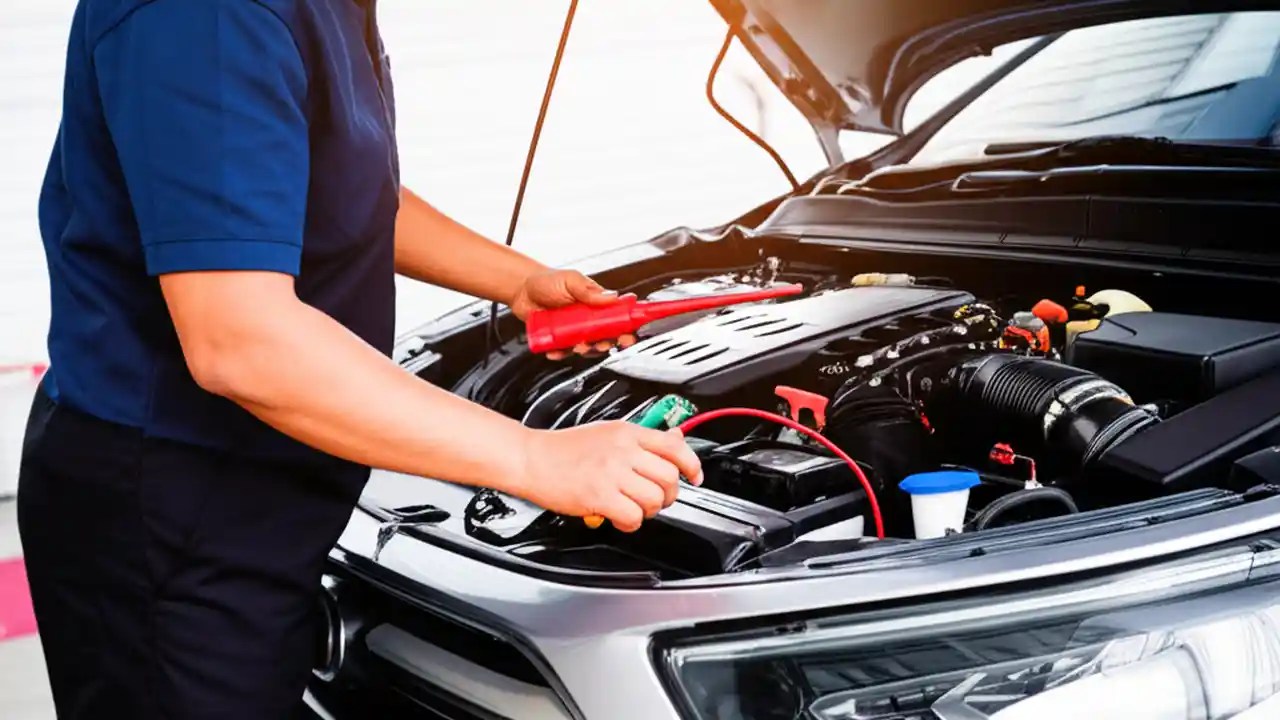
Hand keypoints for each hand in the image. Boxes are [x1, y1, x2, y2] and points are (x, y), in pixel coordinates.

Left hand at [509, 269, 637, 359]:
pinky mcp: (558, 340)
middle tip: (600, 344)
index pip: (616, 318)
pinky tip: (556, 351)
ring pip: (585, 348)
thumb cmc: (547, 280)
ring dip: (584, 351)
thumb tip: (612, 297)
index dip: (625, 329)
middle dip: (604, 344)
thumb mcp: (570, 280)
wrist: (521, 289)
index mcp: (595, 304)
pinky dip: (561, 354)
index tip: (627, 337)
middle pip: (604, 338)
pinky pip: (563, 352)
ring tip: (578, 346)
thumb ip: (589, 291)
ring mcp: (572, 331)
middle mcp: (586, 319)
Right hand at [516, 423, 703, 531]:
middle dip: (667, 494)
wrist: (531, 459)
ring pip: (654, 499)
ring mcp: (612, 473)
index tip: (695, 477)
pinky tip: (619, 517)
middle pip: (669, 477)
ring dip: (648, 510)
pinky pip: (633, 516)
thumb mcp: (608, 433)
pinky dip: (630, 523)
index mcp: (627, 432)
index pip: (675, 446)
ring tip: (633, 508)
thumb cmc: (564, 450)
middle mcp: (623, 450)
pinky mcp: (599, 496)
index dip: (692, 465)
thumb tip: (676, 440)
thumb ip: (642, 440)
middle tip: (655, 499)